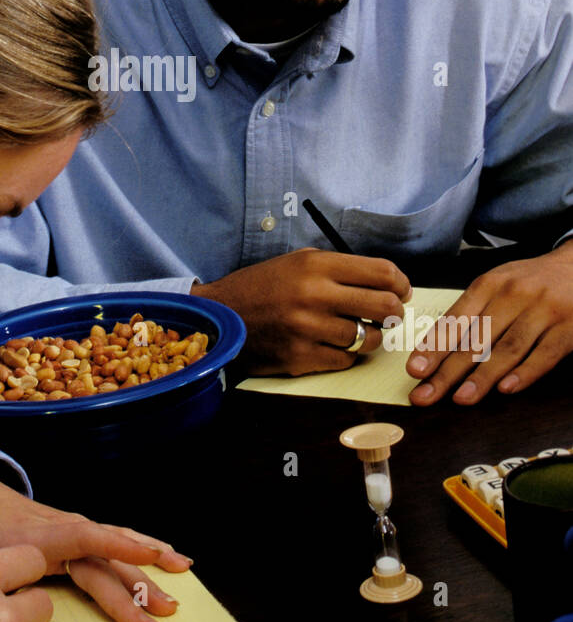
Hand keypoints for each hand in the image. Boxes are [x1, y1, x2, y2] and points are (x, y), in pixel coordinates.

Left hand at [0, 467, 190, 621]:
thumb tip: (4, 603)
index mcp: (37, 537)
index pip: (83, 539)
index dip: (115, 546)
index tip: (146, 558)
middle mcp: (61, 529)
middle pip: (106, 556)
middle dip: (138, 583)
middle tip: (165, 611)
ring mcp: (69, 529)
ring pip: (114, 545)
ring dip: (148, 560)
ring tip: (181, 573)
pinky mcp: (72, 533)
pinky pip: (111, 540)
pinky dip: (138, 545)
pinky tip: (163, 553)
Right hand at [195, 248, 411, 374]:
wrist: (221, 316)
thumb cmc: (263, 286)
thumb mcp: (297, 262)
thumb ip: (340, 269)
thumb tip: (388, 282)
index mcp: (316, 265)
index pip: (382, 272)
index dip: (400, 283)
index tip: (401, 290)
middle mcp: (314, 295)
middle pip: (385, 306)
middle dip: (394, 312)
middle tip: (389, 314)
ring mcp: (307, 329)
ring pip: (369, 338)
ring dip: (371, 336)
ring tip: (359, 330)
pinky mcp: (300, 358)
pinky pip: (345, 360)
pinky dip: (347, 354)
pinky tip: (334, 344)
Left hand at [407, 244, 572, 405]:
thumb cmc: (531, 280)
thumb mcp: (499, 283)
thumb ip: (472, 311)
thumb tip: (436, 346)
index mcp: (490, 284)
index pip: (456, 319)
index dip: (434, 346)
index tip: (414, 369)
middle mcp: (514, 296)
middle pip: (476, 339)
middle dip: (447, 370)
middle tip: (424, 395)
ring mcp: (543, 311)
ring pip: (507, 349)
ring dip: (481, 377)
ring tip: (460, 399)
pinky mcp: (569, 328)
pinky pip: (544, 355)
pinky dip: (525, 373)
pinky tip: (506, 389)